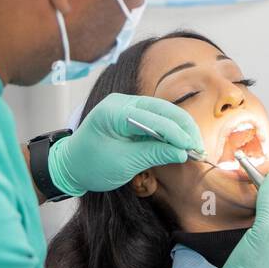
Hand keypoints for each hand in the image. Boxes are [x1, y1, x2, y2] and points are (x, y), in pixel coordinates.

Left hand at [47, 94, 203, 196]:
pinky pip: (156, 118)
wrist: (70, 166)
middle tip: (198, 147)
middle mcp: (121, 102)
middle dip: (182, 127)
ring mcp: (126, 106)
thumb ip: (153, 154)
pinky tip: (181, 142)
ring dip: (180, 128)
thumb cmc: (90, 165)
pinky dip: (170, 130)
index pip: (152, 118)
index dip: (175, 133)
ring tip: (194, 146)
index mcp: (113, 111)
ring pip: (162, 111)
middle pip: (162, 109)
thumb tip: (181, 152)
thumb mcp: (123, 163)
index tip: (191, 147)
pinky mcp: (131, 114)